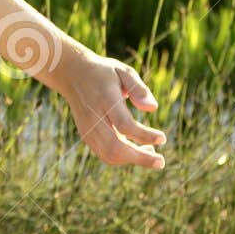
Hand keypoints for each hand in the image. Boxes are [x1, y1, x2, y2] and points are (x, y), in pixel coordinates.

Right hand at [52, 52, 167, 169]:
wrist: (71, 74)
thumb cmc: (104, 73)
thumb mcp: (123, 72)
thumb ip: (139, 89)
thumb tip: (153, 108)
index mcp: (104, 99)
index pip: (124, 124)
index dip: (144, 135)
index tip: (162, 138)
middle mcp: (93, 116)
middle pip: (115, 147)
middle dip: (140, 158)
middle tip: (161, 161)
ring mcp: (87, 128)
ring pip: (109, 155)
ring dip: (132, 159)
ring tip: (151, 154)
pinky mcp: (85, 135)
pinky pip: (104, 154)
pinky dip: (122, 158)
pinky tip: (136, 151)